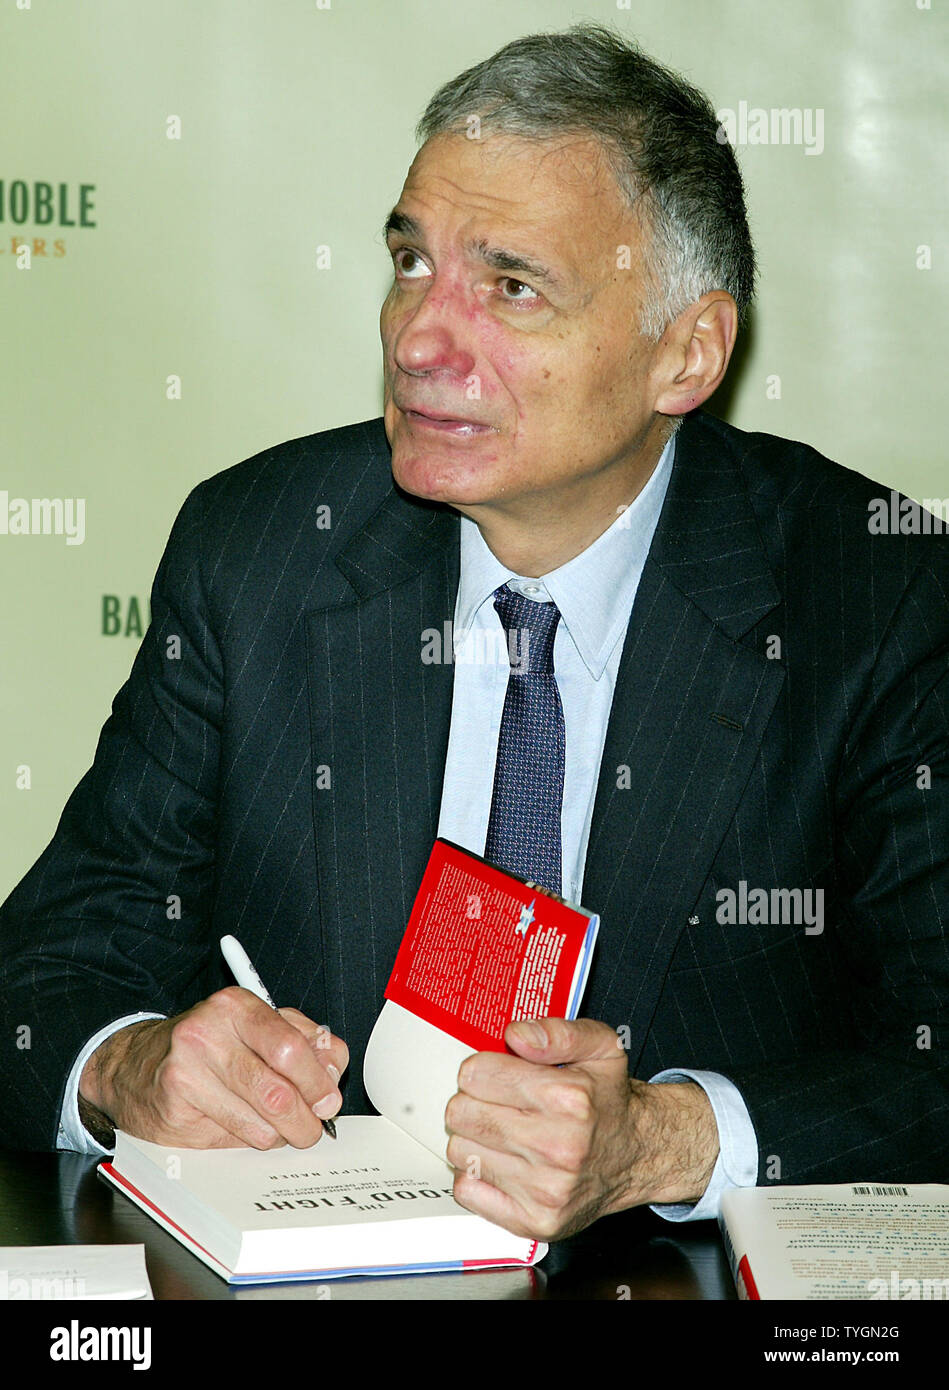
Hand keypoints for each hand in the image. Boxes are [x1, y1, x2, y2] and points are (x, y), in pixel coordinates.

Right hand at [78, 987, 348, 1149]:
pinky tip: (242, 1126)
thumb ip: (303, 1042)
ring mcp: (186, 1071)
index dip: (317, 1081)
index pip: (291, 1047)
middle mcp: (207, 1033)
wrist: (136, 1066)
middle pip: (277, 1091)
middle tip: (312, 1128)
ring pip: (259, 1123)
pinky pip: (232, 1139)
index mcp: (236, 1006)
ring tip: (277, 1127)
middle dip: (305, 1119)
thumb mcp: (258, 1028)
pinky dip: (248, 1140)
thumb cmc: (209, 1047)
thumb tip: (331, 1076)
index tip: (328, 1100)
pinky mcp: (174, 1108)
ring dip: (279, 1135)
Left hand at [445, 1017, 718, 1240]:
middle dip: (474, 1101)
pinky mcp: (535, 1220)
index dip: (482, 1069)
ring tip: (506, 1132)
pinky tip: (504, 1162)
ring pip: (459, 1150)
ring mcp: (546, 1189)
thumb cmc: (609, 1101)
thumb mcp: (600, 1046)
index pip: (476, 1075)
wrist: (637, 1154)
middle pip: (461, 1113)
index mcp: (568, 1098)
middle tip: (499, 1103)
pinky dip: (478, 1175)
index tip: (496, 1074)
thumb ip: (557, 1031)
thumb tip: (516, 1035)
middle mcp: (557, 1146)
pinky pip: (468, 1191)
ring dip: (476, 1138)